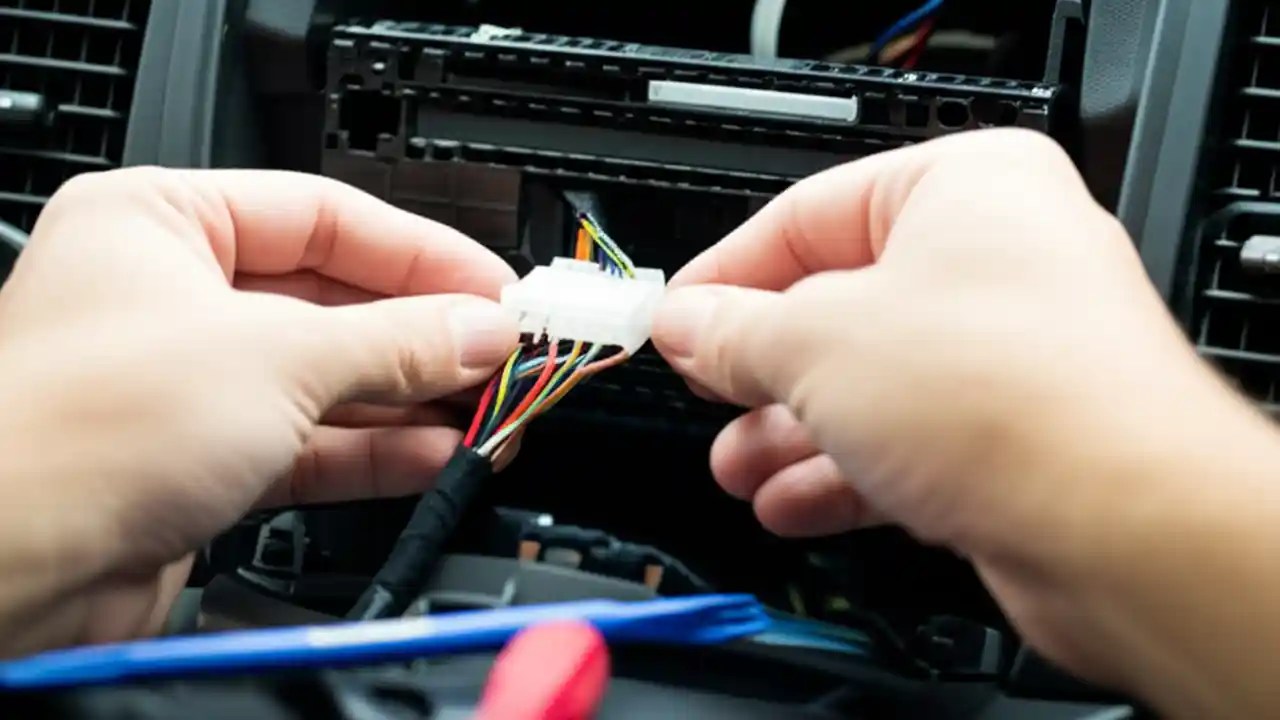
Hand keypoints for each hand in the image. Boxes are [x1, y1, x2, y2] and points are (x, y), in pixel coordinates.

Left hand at [0, 168, 518, 654]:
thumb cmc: (73, 435)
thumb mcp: (275, 359)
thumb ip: (396, 342)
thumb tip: (479, 329)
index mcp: (162, 224)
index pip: (326, 217)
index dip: (422, 254)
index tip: (494, 288)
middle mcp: (171, 297)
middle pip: (334, 301)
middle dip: (426, 334)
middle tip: (505, 353)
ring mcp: (186, 384)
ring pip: (328, 378)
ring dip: (412, 398)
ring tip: (489, 410)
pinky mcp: (198, 461)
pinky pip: (310, 441)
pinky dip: (377, 449)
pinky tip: (438, 455)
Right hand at [652, 129, 1279, 714]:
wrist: (1125, 529)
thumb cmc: (1008, 399)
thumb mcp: (816, 344)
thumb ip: (732, 332)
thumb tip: (684, 323)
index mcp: (964, 190)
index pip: (810, 215)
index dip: (728, 272)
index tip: (675, 317)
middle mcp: (997, 262)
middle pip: (838, 306)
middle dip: (758, 368)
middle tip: (703, 393)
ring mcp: (1011, 355)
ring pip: (869, 385)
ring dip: (789, 433)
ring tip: (735, 466)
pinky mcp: (1016, 438)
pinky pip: (905, 443)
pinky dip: (841, 473)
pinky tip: (790, 503)